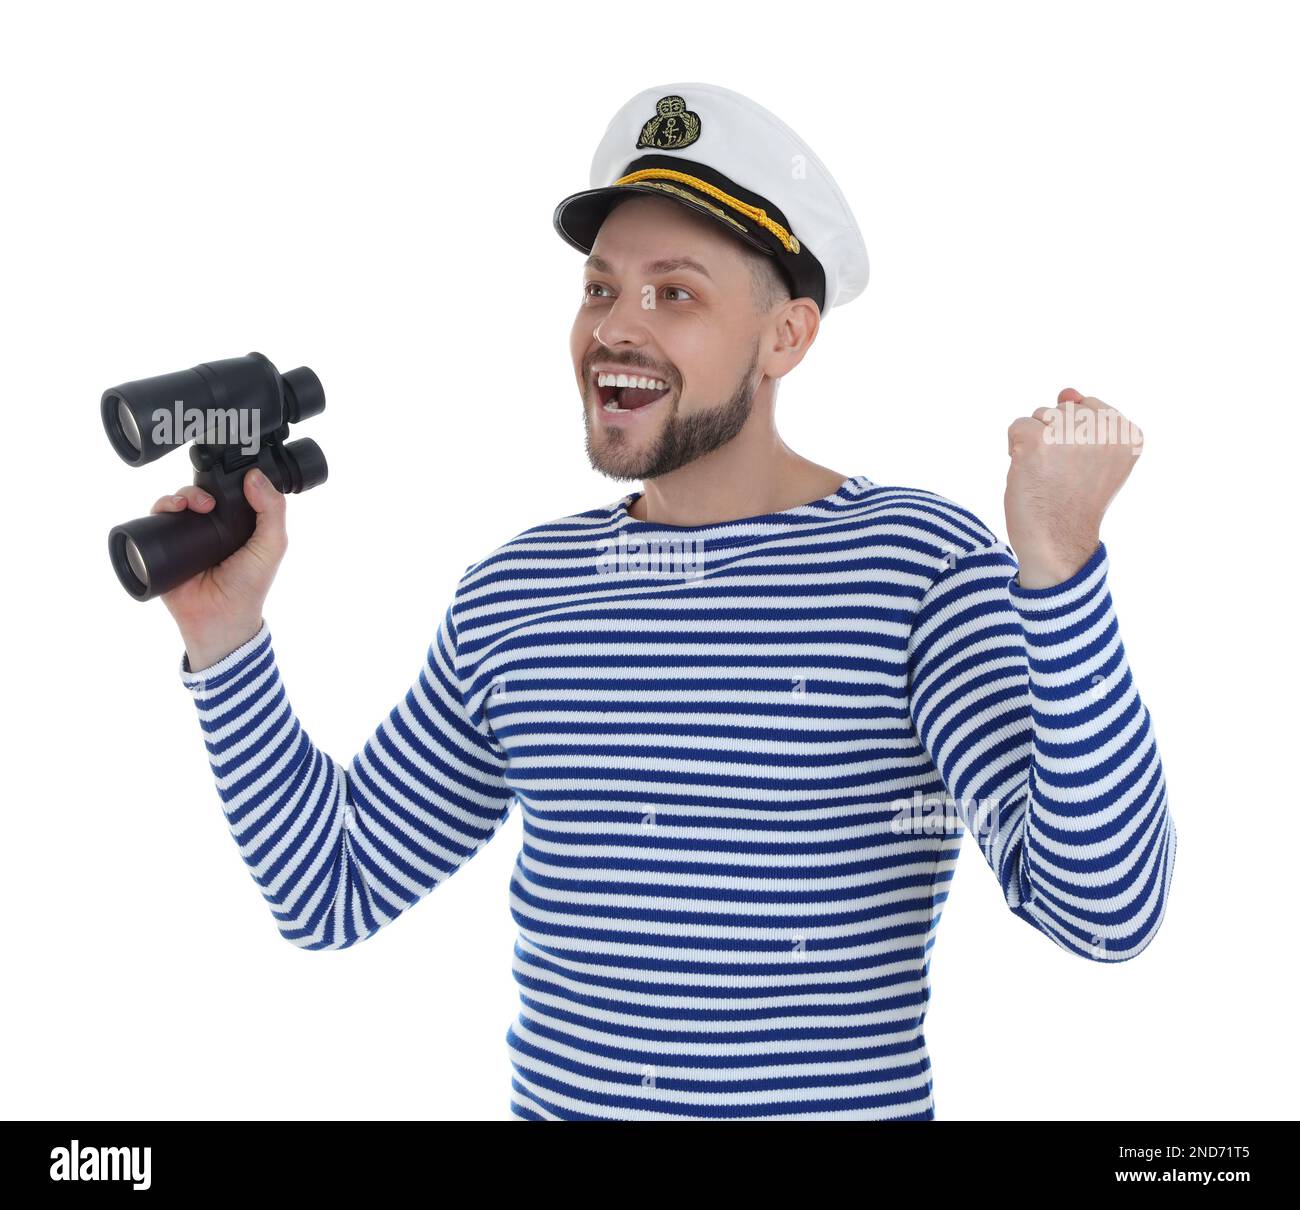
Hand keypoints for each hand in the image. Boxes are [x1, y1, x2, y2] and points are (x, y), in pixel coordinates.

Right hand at [149, 469, 288, 669]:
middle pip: (203, 492)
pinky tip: (171, 509)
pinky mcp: (166, 543)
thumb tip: (255, 476)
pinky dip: (162, 506)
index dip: (230, 478)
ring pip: (180, 500)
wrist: (218, 618)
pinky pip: (158, 517)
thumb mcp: (272, 546)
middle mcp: (214, 526)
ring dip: (181, 494)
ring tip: (188, 506)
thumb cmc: (249, 585)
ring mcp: (189, 534)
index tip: (229, 472)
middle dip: (201, 486)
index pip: (233, 491)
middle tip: (207, 502)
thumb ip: (273, 511)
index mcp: (241, 523)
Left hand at [1004, 388, 1142, 587]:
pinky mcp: (1038, 441)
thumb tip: (1067, 391)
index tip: (1081, 469)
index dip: (1076, 437)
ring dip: (1036, 442)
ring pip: (1041, 415)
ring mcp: (1072, 433)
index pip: (1091, 407)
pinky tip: (1029, 472)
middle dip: (1055, 436)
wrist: (1058, 541)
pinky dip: (1016, 448)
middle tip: (1062, 474)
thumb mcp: (1095, 458)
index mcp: (1130, 434)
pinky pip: (1018, 426)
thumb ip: (1087, 419)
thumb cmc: (1074, 501)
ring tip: (1048, 474)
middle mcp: (1106, 430)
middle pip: (1065, 409)